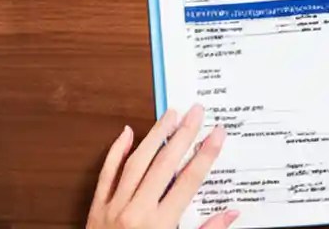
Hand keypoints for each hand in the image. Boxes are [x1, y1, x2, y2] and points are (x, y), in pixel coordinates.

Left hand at [87, 104, 236, 228]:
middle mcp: (136, 211)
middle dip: (184, 134)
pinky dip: (116, 151)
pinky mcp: (96, 208)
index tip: (217, 134)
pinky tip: (126, 133)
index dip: (206, 154)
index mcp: (160, 224)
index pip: (189, 180)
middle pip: (165, 163)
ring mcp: (114, 207)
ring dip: (155, 135)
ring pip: (137, 161)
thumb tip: (231, 214)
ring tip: (170, 115)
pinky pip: (106, 173)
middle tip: (196, 112)